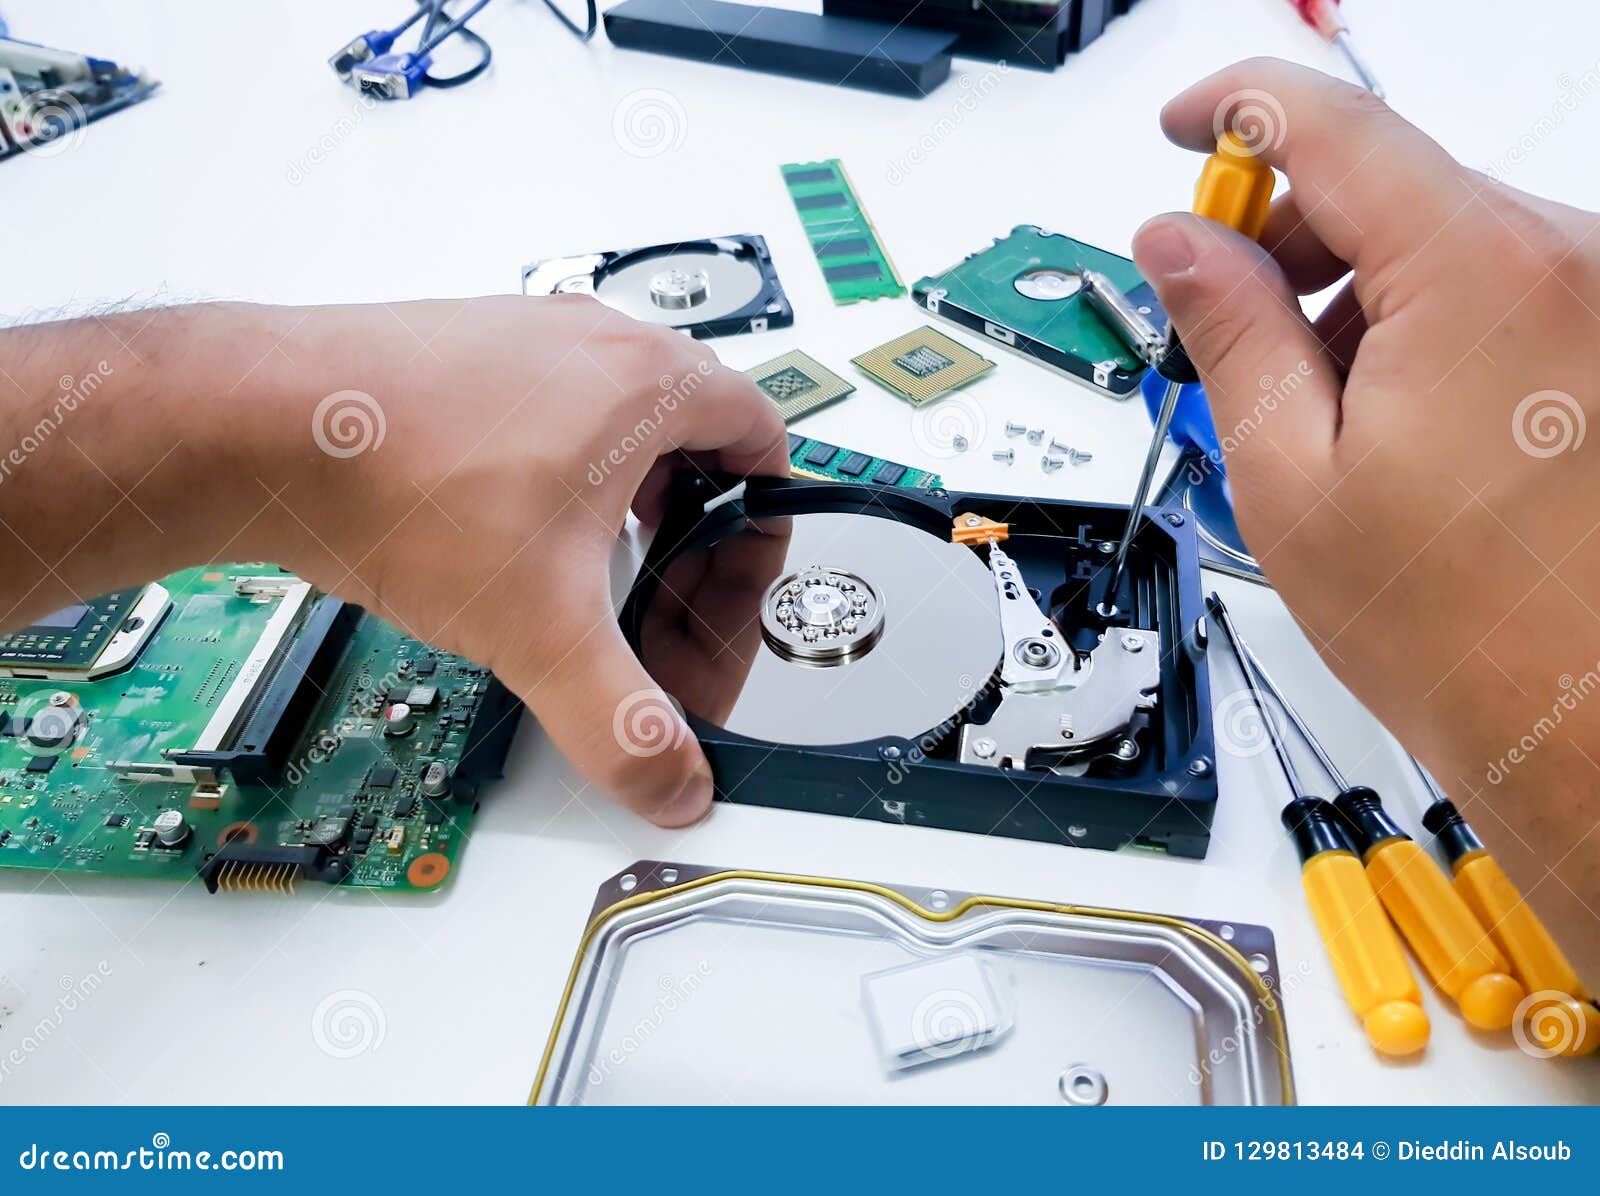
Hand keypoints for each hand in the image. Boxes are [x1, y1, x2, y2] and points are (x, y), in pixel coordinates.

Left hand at [278, 296, 787, 826]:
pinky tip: (512, 546)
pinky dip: (559, 484)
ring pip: (617, 428)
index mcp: (649, 383)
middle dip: (692, 544)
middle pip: (695, 444)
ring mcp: (523, 343)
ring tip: (596, 585)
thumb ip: (622, 722)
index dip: (759, 540)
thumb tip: (671, 779)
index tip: (727, 596)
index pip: (765, 443)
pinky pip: (547, 418)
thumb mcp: (540, 629)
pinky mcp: (461, 360)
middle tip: (665, 613)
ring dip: (628, 511)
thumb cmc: (397, 478)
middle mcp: (592, 346)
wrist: (253, 425)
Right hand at [1133, 60, 1599, 951]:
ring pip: (1439, 239)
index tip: (1185, 131)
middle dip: (1286, 239)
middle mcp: (1562, 264)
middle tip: (1222, 323)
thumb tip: (1179, 244)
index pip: (1328, 122)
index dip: (1233, 112)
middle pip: (1385, 180)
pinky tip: (1391, 425)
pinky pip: (1496, 287)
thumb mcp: (1289, 475)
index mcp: (1475, 275)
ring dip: (1357, 297)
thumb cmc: (1460, 627)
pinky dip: (1424, 325)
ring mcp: (1598, 302)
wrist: (1586, 716)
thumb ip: (1227, 332)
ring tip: (1321, 419)